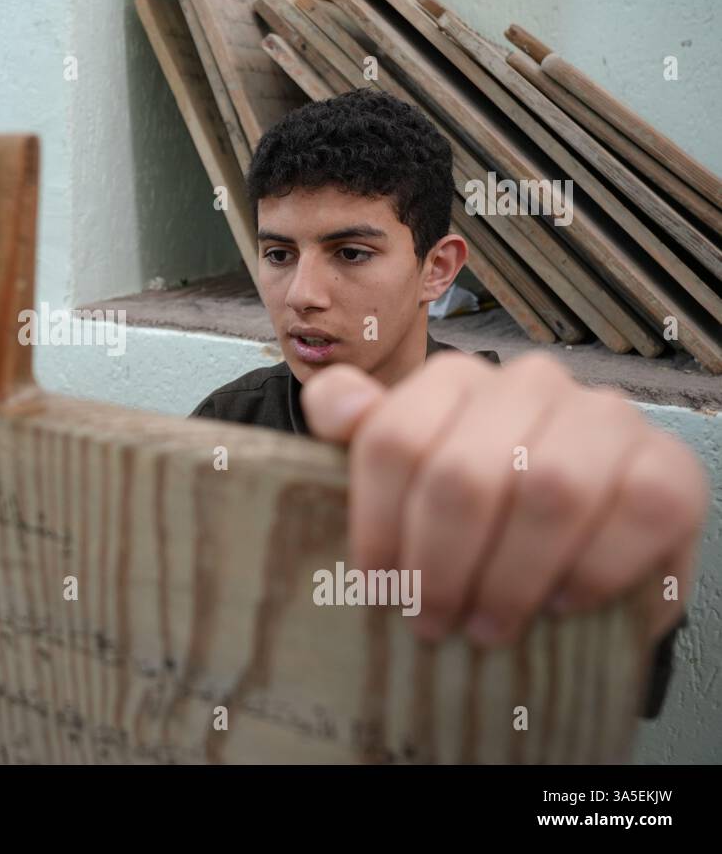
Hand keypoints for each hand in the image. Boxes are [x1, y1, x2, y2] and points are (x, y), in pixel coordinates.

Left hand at [301, 351, 706, 645]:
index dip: (378, 524)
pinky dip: (590, 572)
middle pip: (462, 474)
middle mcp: (531, 383)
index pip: (394, 438)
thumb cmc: (476, 517)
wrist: (579, 547)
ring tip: (487, 628)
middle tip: (431, 623)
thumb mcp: (407, 477)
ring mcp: (605, 418)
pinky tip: (560, 605)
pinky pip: (633, 514)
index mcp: (455, 380)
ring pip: (547, 492)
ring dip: (509, 578)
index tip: (378, 586)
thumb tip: (338, 404)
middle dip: (438, 566)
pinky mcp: (670, 466)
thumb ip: (356, 431)